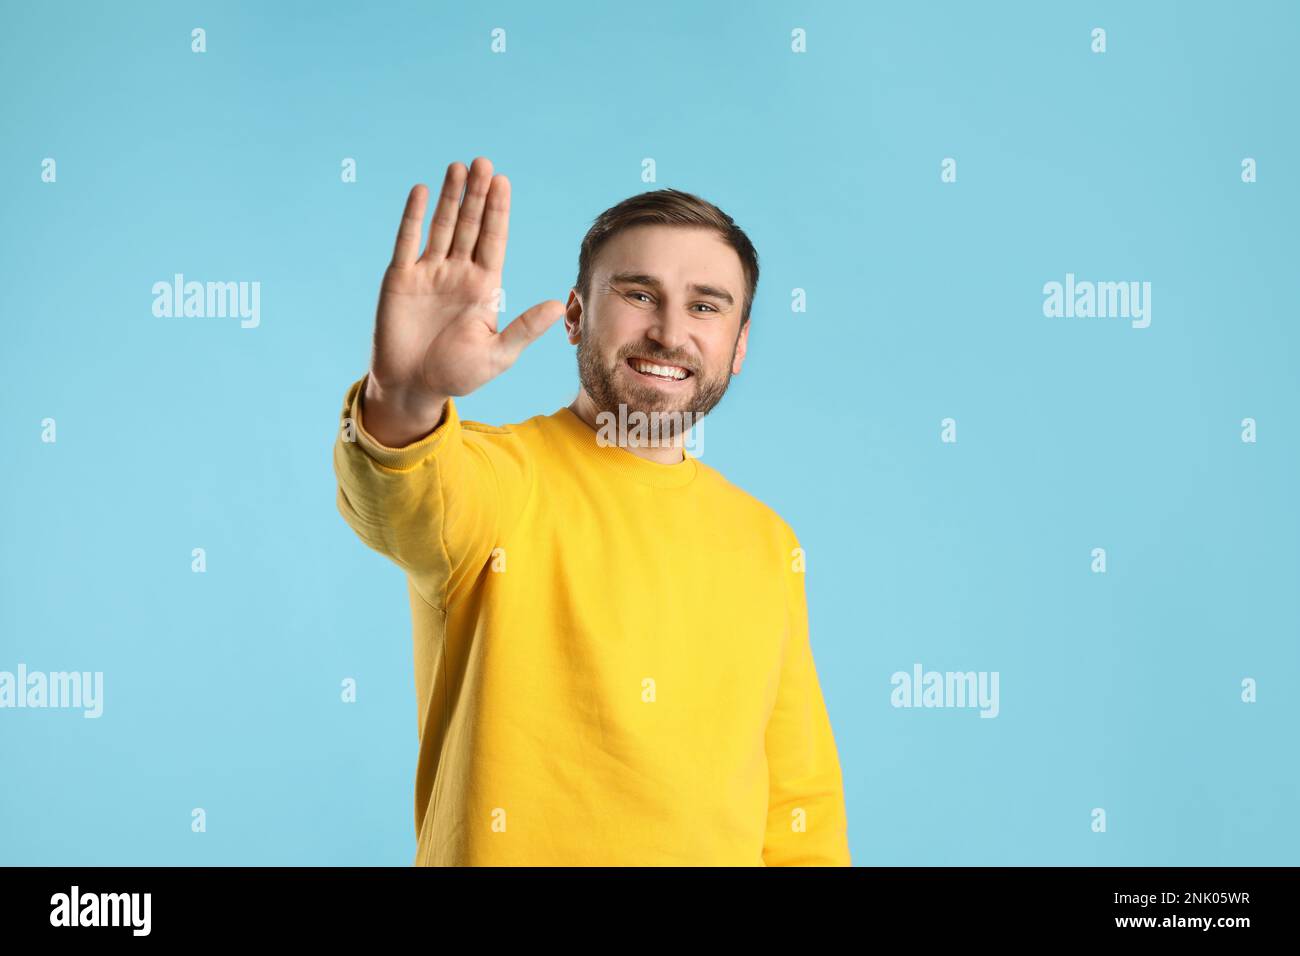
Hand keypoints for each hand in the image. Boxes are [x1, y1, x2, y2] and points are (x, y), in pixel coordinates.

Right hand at [364, 157, 564, 435]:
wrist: (413, 387)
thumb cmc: (457, 375)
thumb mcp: (497, 354)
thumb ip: (524, 328)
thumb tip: (557, 304)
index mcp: (484, 287)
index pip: (494, 240)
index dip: (498, 211)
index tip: (503, 182)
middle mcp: (458, 273)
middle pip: (470, 225)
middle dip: (477, 195)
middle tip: (484, 163)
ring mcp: (428, 273)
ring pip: (442, 226)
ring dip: (450, 197)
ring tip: (459, 167)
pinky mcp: (400, 278)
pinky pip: (407, 241)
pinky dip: (414, 216)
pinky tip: (423, 191)